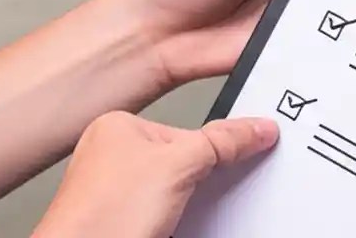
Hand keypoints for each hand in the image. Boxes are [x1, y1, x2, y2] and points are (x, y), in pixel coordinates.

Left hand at [32, 111, 278, 237]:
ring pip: (176, 192)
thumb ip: (222, 142)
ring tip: (184, 215)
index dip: (216, 143)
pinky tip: (179, 227)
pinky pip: (166, 215)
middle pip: (183, 160)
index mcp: (118, 128)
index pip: (186, 128)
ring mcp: (115, 194)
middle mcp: (112, 157)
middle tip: (213, 189)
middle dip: (203, 177)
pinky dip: (179, 222)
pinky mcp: (122, 223)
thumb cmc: (99, 217)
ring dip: (191, 205)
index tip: (249, 148)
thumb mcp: (178, 165)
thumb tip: (256, 128)